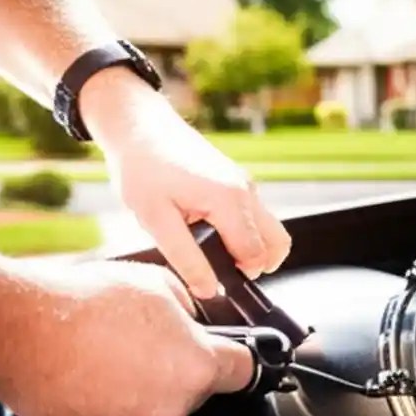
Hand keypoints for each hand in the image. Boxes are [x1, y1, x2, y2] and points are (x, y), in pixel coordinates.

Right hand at [0, 261, 255, 415]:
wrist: (20, 332)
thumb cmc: (83, 306)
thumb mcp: (156, 283)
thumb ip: (188, 306)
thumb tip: (192, 316)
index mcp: (197, 367)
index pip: (244, 371)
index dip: (240, 357)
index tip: (236, 355)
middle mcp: (173, 406)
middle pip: (195, 389)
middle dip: (177, 366)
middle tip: (144, 339)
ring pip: (157, 407)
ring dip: (142, 385)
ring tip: (109, 353)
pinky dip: (113, 402)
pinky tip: (91, 373)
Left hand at [82, 70, 291, 297]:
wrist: (138, 125)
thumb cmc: (142, 168)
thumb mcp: (154, 219)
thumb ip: (185, 257)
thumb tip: (208, 290)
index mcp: (229, 200)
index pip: (255, 255)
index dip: (237, 275)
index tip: (212, 279)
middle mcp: (246, 191)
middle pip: (277, 243)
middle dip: (255, 264)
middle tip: (218, 268)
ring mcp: (245, 184)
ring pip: (269, 230)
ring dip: (250, 247)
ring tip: (210, 248)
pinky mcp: (238, 181)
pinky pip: (255, 216)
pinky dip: (243, 232)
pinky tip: (207, 229)